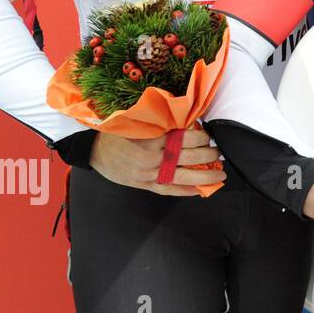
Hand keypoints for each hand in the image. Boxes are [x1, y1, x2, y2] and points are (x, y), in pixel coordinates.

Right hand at [89, 127, 224, 195]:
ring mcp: (149, 174)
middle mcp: (153, 157)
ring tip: (219, 174)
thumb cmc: (119, 132)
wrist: (94, 150)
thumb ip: (164, 124)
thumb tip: (192, 125)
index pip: (187, 138)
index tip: (209, 135)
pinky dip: (186, 191)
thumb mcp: (141, 121)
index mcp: (153, 138)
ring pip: (184, 177)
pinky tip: (200, 190)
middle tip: (218, 152)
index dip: (202, 137)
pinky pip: (169, 190)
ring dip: (205, 177)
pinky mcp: (144, 185)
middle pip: (190, 157)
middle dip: (209, 155)